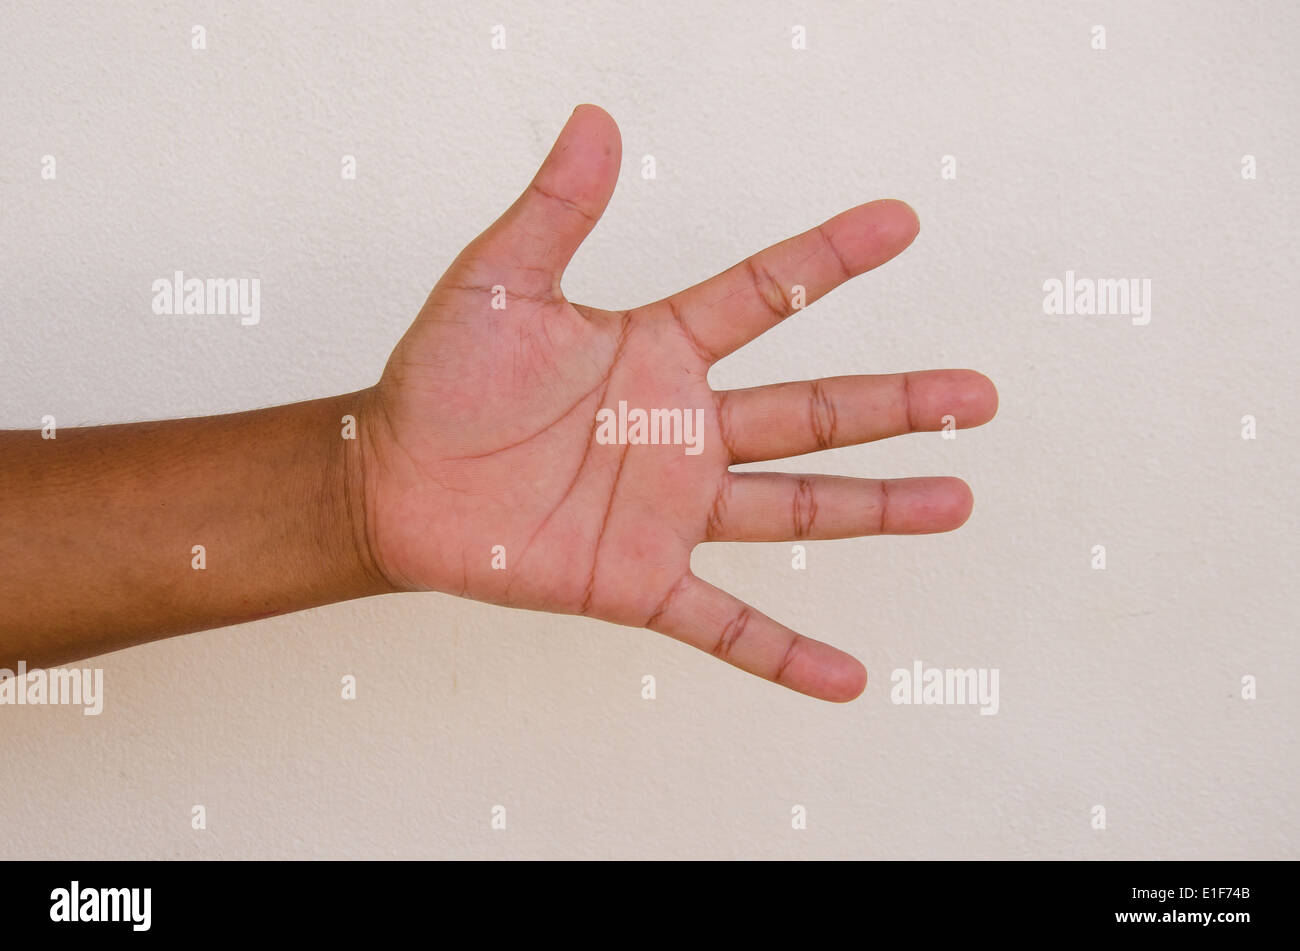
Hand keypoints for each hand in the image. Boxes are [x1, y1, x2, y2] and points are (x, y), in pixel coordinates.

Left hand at [358, 105, 996, 701]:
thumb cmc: (441, 379)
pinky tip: (844, 679)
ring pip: (796, 508)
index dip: (830, 258)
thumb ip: (556, 211)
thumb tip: (595, 122)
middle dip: (898, 403)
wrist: (394, 481)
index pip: (764, 295)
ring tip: (954, 501)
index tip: (899, 224)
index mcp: (659, 351)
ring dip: (877, 508)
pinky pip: (725, 623)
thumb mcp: (499, 283)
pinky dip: (783, 653)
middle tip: (975, 395)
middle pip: (814, 412)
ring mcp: (671, 508)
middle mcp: (683, 428)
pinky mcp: (640, 579)